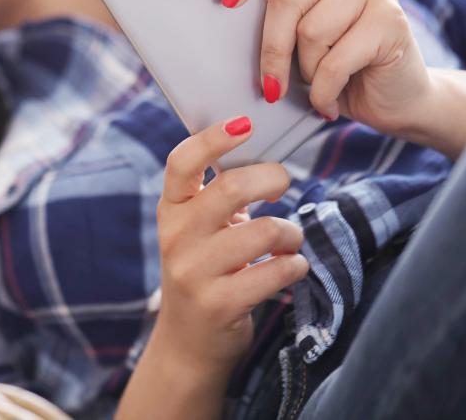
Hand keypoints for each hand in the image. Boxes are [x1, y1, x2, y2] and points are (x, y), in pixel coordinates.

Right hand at [153, 115, 308, 371]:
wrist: (188, 342)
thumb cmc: (205, 271)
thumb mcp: (198, 229)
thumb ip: (216, 194)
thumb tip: (258, 148)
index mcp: (170, 210)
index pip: (182, 162)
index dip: (212, 138)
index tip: (245, 123)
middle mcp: (176, 237)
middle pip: (231, 188)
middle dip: (272, 178)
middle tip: (284, 183)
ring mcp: (194, 272)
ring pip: (264, 231)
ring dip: (290, 234)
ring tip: (288, 242)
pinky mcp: (219, 303)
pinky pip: (276, 272)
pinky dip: (295, 266)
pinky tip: (290, 268)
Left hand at [221, 0, 431, 135]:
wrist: (397, 97)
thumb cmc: (337, 65)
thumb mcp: (299, 36)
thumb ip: (276, 15)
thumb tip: (228, 10)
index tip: (226, 1)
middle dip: (272, 50)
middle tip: (270, 86)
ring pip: (311, 32)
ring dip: (306, 71)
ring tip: (318, 82)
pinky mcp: (392, 20)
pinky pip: (335, 62)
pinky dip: (323, 91)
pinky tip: (328, 102)